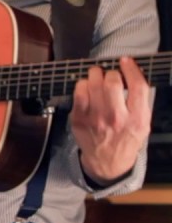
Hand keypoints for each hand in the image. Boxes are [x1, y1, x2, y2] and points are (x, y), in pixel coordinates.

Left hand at [72, 58, 151, 181]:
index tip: (127, 61)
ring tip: (98, 77)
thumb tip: (133, 74)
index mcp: (137, 118)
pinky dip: (83, 84)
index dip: (132, 69)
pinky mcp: (79, 119)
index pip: (138, 86)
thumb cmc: (126, 139)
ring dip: (95, 74)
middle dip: (111, 72)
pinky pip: (78, 91)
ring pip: (93, 83)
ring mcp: (95, 118)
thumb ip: (140, 101)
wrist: (107, 161)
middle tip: (110, 74)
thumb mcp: (143, 123)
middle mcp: (116, 118)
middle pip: (112, 82)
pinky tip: (87, 87)